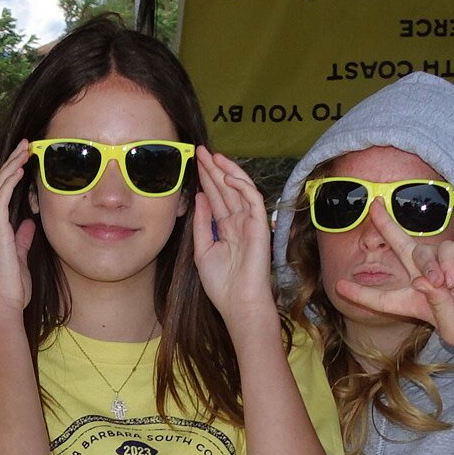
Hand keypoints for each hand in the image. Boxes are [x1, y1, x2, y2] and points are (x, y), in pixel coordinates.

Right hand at [0, 142, 38, 320]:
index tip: (25, 161)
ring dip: (12, 165)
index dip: (12, 176)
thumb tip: (29, 224)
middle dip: (12, 163)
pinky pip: (1, 198)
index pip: (2, 196)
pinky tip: (20, 168)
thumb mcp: (21, 258)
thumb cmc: (12, 288)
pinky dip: (10, 180)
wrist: (4, 303)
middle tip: (25, 145)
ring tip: (25, 148)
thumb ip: (23, 239)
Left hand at [192, 150, 281, 330]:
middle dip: (213, 169)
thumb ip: (202, 224)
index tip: (194, 163)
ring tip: (212, 155)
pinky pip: (252, 199)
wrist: (238, 304)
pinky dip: (241, 185)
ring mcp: (250, 223)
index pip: (216, 198)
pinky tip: (227, 174)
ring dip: (226, 171)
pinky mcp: (260, 225)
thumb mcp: (203, 250)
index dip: (206, 180)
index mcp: (226, 229)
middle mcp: (239, 222)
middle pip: (225, 190)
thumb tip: (200, 197)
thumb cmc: (222, 284)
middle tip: (200, 150)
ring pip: (239, 189)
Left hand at [331, 236, 453, 352]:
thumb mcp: (451, 326)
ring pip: (419, 252)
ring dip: (428, 269)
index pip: (382, 297)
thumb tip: (422, 281)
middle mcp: (423, 280)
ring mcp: (440, 264)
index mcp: (414, 303)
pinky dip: (444, 265)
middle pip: (399, 248)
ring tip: (443, 285)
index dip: (361, 293)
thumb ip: (435, 305)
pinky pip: (441, 251)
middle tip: (373, 207)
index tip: (339, 286)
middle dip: (386, 226)